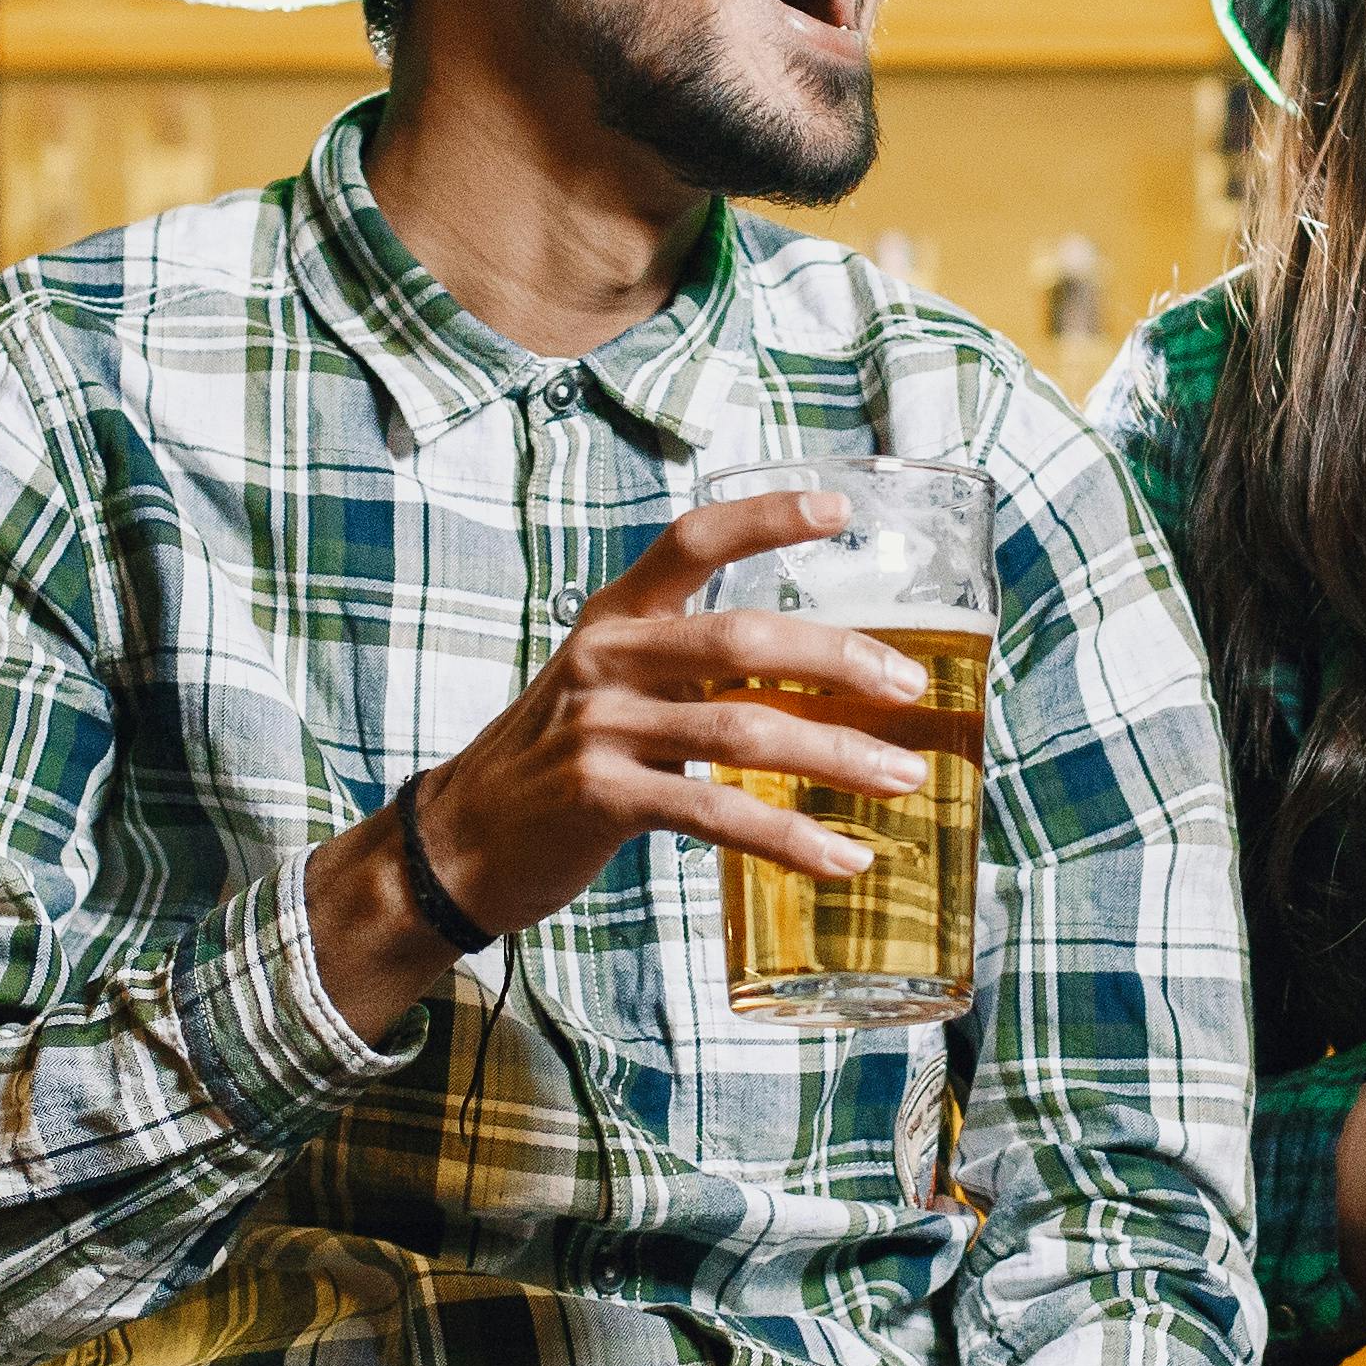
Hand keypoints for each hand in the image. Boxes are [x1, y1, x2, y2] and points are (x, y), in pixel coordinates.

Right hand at [419, 488, 941, 931]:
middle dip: (840, 660)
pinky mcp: (600, 798)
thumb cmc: (553, 762)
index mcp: (613, 616)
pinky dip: (791, 839)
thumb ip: (684, 669)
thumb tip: (812, 676)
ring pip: (744, 732)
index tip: (842, 508)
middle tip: (911, 687)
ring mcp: (600, 727)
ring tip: (905, 778)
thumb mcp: (606, 687)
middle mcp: (606, 658)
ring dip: (838, 757)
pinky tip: (844, 857)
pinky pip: (717, 814)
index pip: (692, 539)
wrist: (454, 844)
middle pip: (743, 639)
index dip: (767, 516)